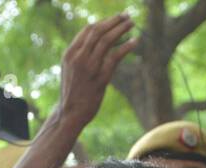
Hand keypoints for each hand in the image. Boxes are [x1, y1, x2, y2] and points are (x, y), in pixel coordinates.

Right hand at [54, 14, 137, 130]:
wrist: (70, 114)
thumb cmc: (73, 92)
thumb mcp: (70, 69)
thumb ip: (81, 55)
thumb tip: (96, 42)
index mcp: (70, 53)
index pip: (88, 30)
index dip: (104, 22)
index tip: (115, 19)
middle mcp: (79, 57)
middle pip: (98, 31)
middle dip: (114, 21)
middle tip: (127, 15)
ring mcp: (90, 67)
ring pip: (107, 40)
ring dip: (121, 29)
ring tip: (132, 24)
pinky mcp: (100, 78)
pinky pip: (115, 57)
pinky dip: (126, 47)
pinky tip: (135, 42)